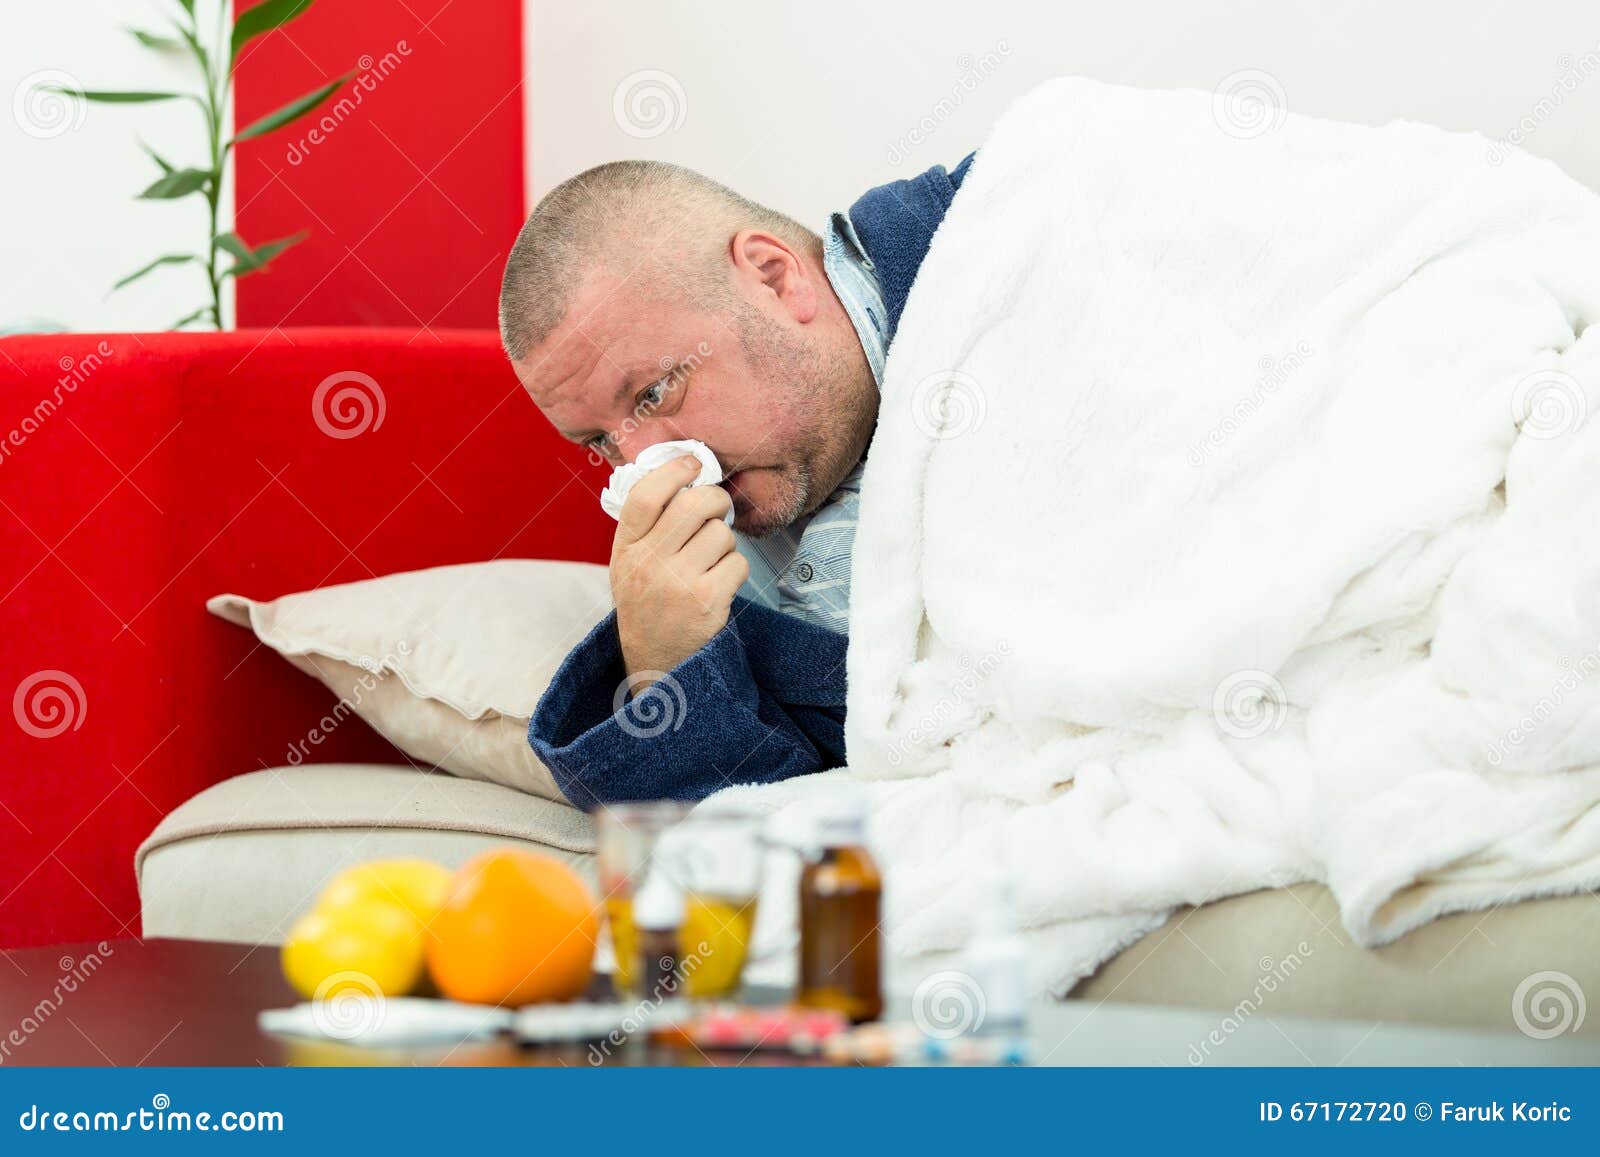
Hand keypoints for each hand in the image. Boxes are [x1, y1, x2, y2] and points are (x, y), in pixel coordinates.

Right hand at [610, 454, 748, 686]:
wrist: (655, 660)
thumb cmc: (647, 601)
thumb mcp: (629, 561)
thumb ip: (647, 523)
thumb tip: (683, 473)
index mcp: (626, 547)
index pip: (645, 494)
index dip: (674, 470)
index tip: (693, 463)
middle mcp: (648, 563)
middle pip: (694, 505)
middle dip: (716, 500)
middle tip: (717, 509)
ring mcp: (678, 583)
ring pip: (721, 533)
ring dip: (725, 542)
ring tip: (711, 560)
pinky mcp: (707, 601)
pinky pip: (738, 562)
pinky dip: (735, 569)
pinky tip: (719, 582)